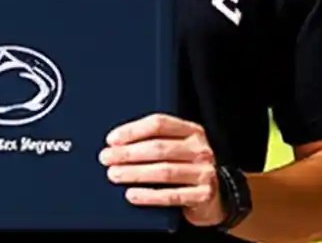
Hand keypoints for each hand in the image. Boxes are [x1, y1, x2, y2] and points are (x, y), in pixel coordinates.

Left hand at [100, 113, 224, 226]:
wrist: (215, 197)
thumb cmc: (186, 167)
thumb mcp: (176, 147)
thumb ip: (154, 140)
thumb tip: (116, 144)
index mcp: (191, 131)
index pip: (159, 124)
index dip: (133, 130)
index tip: (111, 139)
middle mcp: (200, 150)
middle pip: (158, 148)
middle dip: (128, 153)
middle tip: (106, 158)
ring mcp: (204, 173)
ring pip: (164, 171)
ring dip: (134, 173)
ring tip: (114, 174)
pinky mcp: (203, 195)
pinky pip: (171, 195)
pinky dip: (149, 196)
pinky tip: (132, 194)